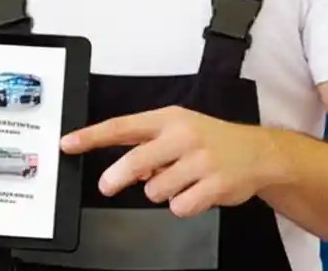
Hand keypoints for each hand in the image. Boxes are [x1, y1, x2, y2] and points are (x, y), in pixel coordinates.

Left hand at [60, 105, 284, 218]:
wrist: (258, 152)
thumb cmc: (210, 139)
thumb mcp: (177, 129)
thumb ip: (148, 145)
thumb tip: (125, 171)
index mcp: (168, 119)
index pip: (121, 126)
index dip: (91, 136)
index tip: (68, 143)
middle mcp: (183, 137)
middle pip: (135, 161)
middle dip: (115, 177)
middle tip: (107, 185)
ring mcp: (200, 161)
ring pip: (156, 190)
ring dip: (161, 191)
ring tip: (181, 180)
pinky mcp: (215, 186)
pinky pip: (179, 207)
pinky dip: (183, 205)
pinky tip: (196, 192)